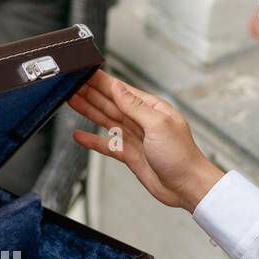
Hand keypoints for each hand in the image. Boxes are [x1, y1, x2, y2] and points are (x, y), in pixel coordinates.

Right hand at [68, 69, 223, 212]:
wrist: (186, 186)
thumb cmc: (181, 155)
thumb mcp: (157, 124)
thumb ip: (134, 105)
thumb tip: (118, 87)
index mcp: (151, 108)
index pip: (121, 90)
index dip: (102, 81)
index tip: (86, 72)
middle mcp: (142, 121)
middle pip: (111, 103)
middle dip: (91, 93)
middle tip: (71, 84)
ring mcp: (135, 138)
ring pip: (106, 120)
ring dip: (89, 110)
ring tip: (72, 101)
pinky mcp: (130, 155)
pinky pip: (107, 145)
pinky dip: (92, 140)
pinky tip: (80, 135)